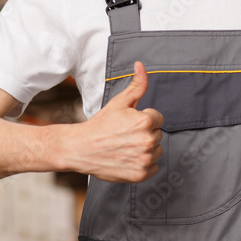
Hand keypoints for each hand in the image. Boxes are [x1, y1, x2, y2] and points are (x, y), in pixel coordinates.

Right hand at [68, 61, 163, 182]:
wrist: (82, 149)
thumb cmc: (100, 125)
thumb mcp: (119, 102)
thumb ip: (136, 85)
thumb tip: (141, 65)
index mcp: (144, 122)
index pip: (158, 118)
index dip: (143, 119)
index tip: (128, 124)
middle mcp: (147, 141)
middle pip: (158, 134)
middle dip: (145, 133)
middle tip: (125, 135)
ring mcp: (144, 159)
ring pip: (157, 151)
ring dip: (146, 149)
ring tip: (126, 146)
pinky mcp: (141, 174)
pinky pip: (154, 167)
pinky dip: (144, 164)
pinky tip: (128, 158)